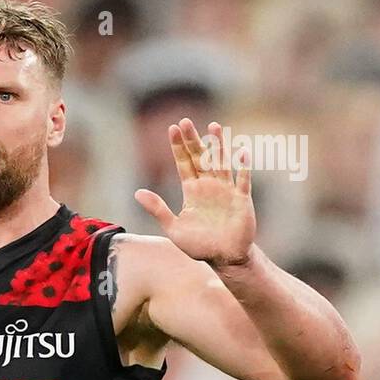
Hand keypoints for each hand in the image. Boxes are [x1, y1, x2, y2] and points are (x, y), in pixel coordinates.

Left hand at [135, 118, 255, 267]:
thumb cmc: (199, 245)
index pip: (184, 163)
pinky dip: (243, 168)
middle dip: (193, 140)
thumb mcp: (173, 228)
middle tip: (186, 121)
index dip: (178, 146)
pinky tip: (241, 152)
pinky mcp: (241, 200)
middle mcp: (209, 186)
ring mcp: (226, 191)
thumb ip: (158, 209)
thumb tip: (137, 192)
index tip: (172, 128)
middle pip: (200, 157)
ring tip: (213, 126)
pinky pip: (243, 181)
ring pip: (221, 163)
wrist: (224, 258)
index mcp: (192, 191)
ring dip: (218, 146)